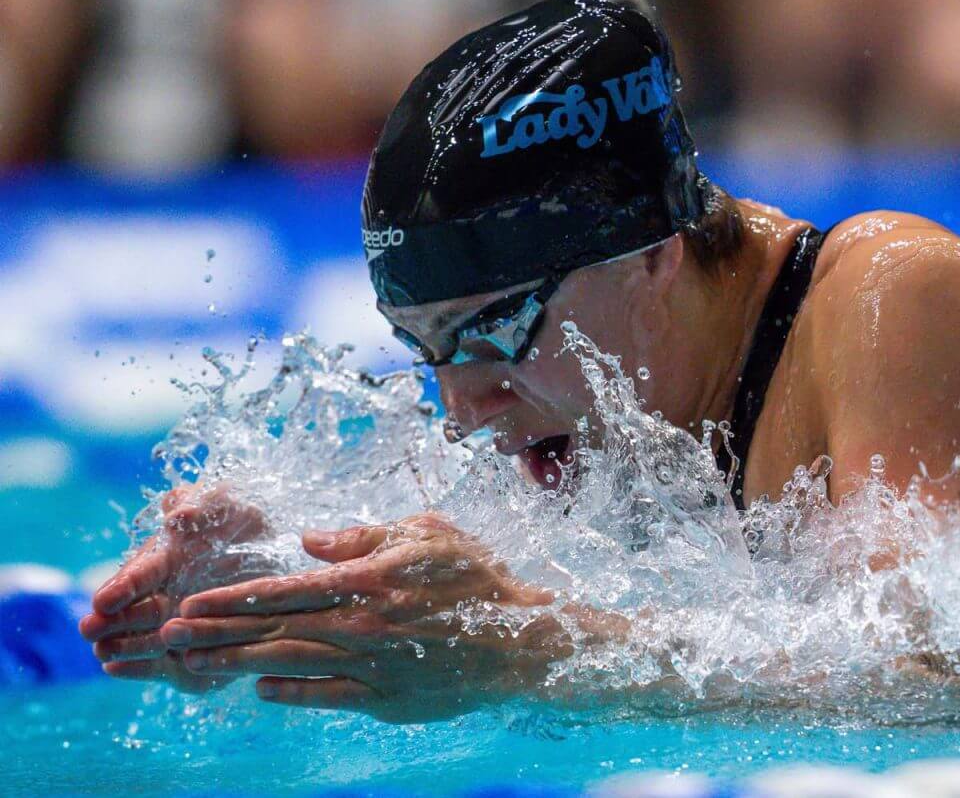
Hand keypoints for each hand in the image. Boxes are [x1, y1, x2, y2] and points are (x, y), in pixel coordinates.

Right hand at [79, 483, 267, 692]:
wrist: (278, 547)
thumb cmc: (244, 519)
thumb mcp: (225, 502)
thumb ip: (197, 504)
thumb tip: (175, 511)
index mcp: (166, 559)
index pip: (141, 575)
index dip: (123, 586)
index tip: (104, 600)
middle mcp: (167, 593)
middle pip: (135, 610)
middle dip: (111, 620)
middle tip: (90, 629)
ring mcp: (179, 620)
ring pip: (146, 636)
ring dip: (124, 643)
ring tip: (102, 653)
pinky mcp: (196, 647)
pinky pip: (169, 661)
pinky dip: (140, 665)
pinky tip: (114, 668)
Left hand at [163, 513, 566, 721]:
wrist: (521, 641)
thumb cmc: (476, 578)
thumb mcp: (426, 533)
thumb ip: (363, 535)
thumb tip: (309, 539)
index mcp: (368, 580)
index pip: (284, 589)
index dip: (233, 597)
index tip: (190, 600)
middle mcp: (361, 625)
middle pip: (273, 630)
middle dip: (214, 632)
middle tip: (166, 637)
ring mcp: (371, 666)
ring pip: (289, 663)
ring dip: (235, 662)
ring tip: (193, 664)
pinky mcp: (385, 699)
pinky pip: (325, 697)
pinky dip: (289, 692)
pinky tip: (259, 687)